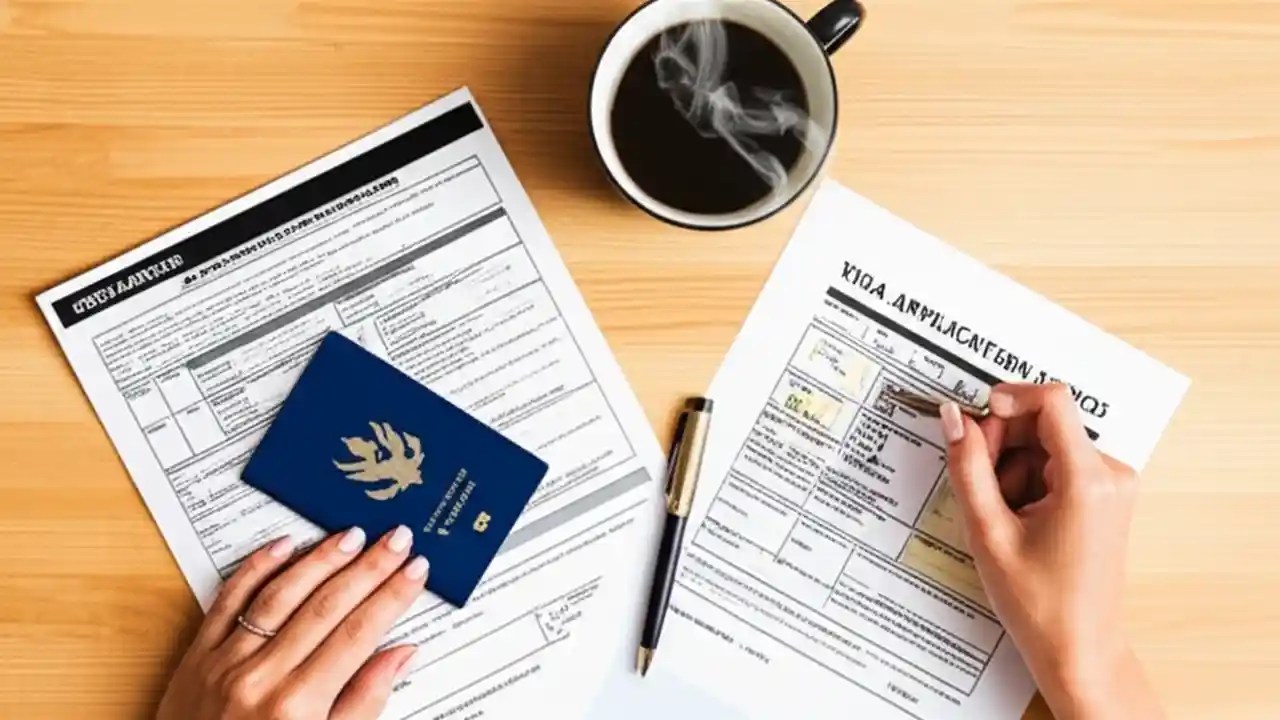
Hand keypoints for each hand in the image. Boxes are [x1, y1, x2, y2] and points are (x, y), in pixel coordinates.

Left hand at [157, 526, 427, 719]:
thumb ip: (363, 703)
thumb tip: (400, 654)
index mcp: (298, 708)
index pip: (358, 634)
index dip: (392, 597)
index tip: (415, 570)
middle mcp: (261, 678)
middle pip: (326, 606)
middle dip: (368, 567)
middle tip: (397, 539)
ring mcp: (225, 662)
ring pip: (281, 594)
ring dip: (321, 559)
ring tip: (353, 535)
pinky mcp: (197, 656)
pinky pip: (229, 600)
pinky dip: (256, 568)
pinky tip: (284, 544)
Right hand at [939, 384, 1161, 719]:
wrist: (1079, 649)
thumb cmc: (1038, 602)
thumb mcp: (988, 532)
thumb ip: (967, 467)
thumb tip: (952, 418)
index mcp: (1087, 479)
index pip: (1052, 400)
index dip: (1008, 398)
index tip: (975, 418)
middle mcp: (1110, 473)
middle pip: (1043, 422)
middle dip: (1002, 445)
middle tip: (979, 488)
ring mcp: (1111, 484)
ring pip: (1044, 445)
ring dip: (1013, 468)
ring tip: (1002, 518)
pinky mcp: (1104, 495)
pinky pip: (1056, 465)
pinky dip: (1029, 481)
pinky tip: (1018, 520)